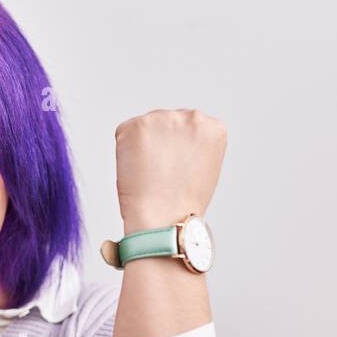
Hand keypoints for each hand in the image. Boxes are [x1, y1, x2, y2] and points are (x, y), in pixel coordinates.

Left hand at [114, 109, 226, 234]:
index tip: (178, 169)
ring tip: (150, 174)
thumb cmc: (182, 204)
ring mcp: (164, 118)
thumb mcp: (203, 168)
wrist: (164, 219)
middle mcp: (192, 116)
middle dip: (159, 145)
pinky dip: (124, 152)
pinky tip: (137, 170)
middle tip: (161, 175)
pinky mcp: (138, 125)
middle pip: (164, 124)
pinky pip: (124, 134)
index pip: (187, 128)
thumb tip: (171, 138)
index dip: (177, 151)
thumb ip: (192, 145)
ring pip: (144, 129)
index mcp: (212, 128)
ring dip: (142, 148)